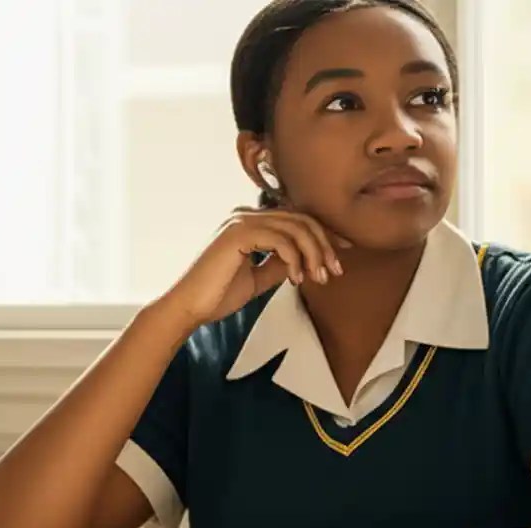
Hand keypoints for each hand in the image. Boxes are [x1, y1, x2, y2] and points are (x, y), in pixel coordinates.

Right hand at [154, 208, 351, 330]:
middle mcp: (246, 216)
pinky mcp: (238, 233)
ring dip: (314, 253)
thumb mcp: (258, 278)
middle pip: (300, 219)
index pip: (294, 220)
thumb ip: (280, 264)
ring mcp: (241, 222)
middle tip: (335, 271)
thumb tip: (305, 259)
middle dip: (324, 244)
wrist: (189, 308)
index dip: (322, 235)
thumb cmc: (217, 295)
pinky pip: (281, 239)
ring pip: (295, 227)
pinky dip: (295, 259)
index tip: (340, 255)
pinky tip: (296, 279)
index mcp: (249, 223)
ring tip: (319, 278)